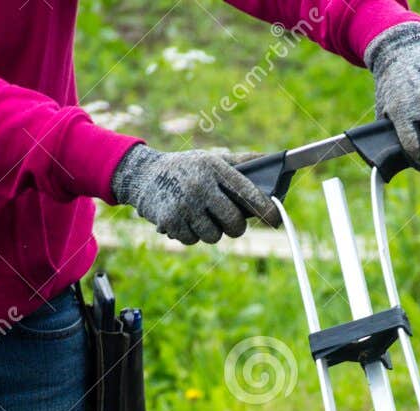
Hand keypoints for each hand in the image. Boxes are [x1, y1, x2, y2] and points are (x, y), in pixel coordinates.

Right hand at [111, 145, 280, 244]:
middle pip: (234, 224)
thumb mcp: (210, 159)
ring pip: (214, 236)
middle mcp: (201, 185)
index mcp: (215, 168)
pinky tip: (183, 218)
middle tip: (229, 221)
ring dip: (210, 231)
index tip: (276, 219)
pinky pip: (193, 240)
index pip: (247, 192)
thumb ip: (240, 164)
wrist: (143, 174)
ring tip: (199, 214)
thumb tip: (271, 161)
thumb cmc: (186, 168)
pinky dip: (191, 234)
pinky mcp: (171, 221)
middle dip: (235, 227)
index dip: (264, 209)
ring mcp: (185, 204)